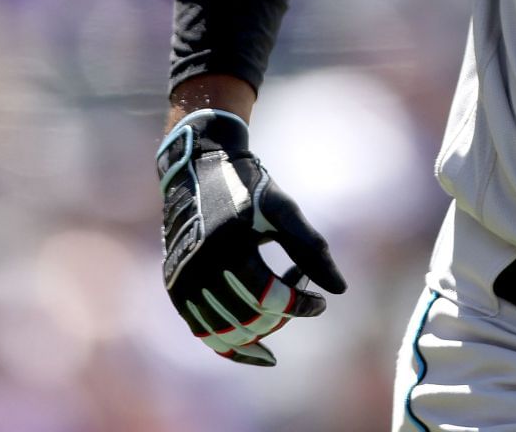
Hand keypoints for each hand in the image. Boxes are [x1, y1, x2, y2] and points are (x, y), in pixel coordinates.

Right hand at [157, 109, 346, 365]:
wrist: (200, 168)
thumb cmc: (249, 187)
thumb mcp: (284, 211)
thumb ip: (311, 250)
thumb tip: (341, 290)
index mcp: (229, 247)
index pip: (269, 297)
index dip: (300, 305)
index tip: (321, 303)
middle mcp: (200, 267)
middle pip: (246, 317)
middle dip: (281, 319)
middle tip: (301, 305)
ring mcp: (182, 279)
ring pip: (221, 331)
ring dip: (255, 337)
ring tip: (277, 332)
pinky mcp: (174, 285)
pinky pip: (199, 327)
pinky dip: (225, 342)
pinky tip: (252, 346)